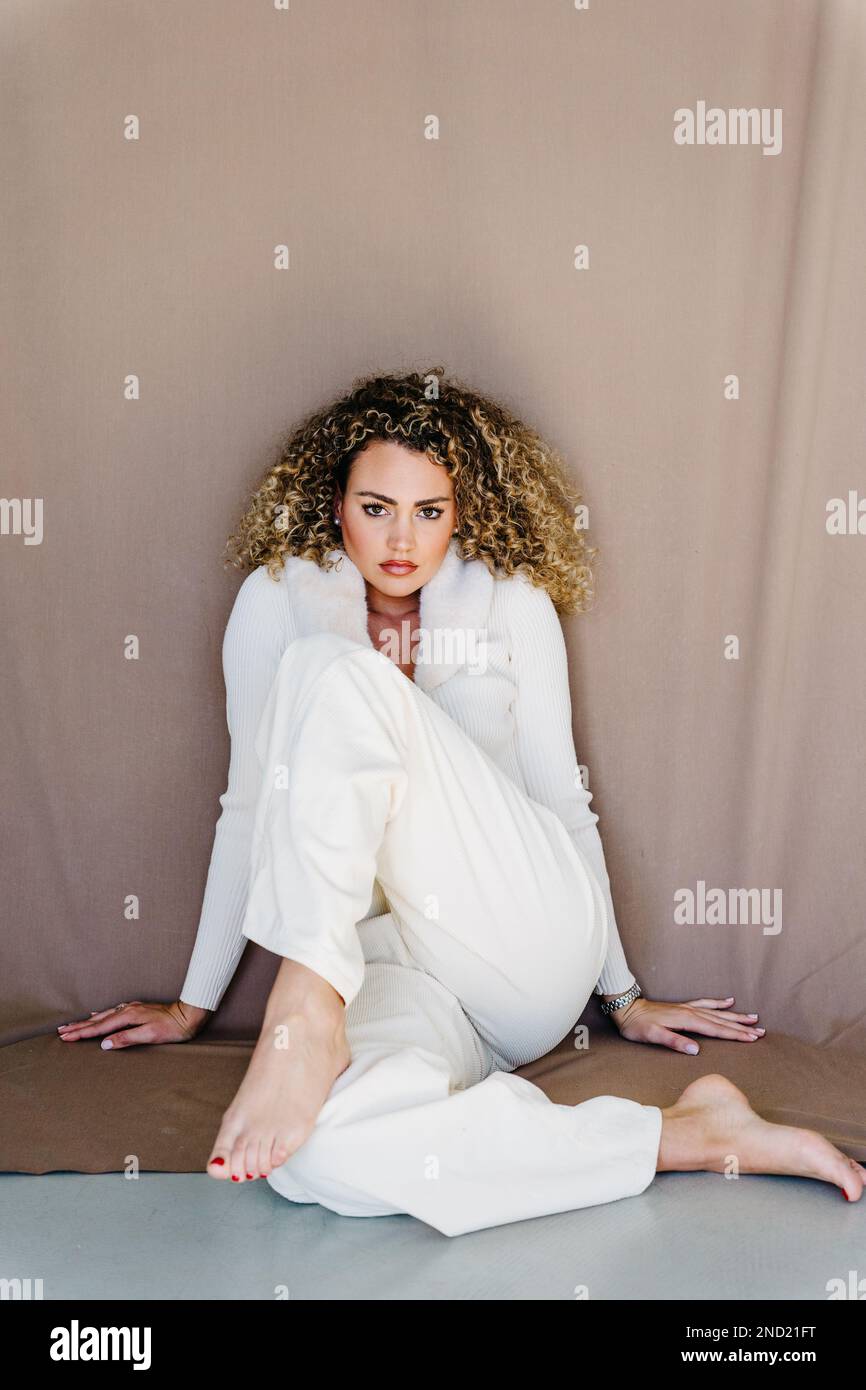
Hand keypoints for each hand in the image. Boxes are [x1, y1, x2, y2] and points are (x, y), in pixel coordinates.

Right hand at [56, 998, 211, 1049]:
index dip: (82, 1033)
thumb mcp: (150, 1035)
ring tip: (73, 1024)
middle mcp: (127, 1009)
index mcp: (128, 1016)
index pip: (100, 1027)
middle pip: (98, 1020)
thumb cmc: (172, 1028)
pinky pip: (112, 1012)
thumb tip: (105, 1044)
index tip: (66, 1037)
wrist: (189, 1014)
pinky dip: (101, 1016)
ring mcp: (131, 1008)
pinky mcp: (136, 1009)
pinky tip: (97, 1015)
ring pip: (104, 1015)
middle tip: (61, 1031)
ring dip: (87, 1021)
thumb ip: (126, 1039)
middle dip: (79, 1027)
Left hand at [605, 995, 763, 1055]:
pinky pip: (706, 1003)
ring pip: (717, 1012)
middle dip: (741, 1026)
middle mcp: (690, 1012)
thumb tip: (695, 1050)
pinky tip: (729, 1001)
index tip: (751, 1038)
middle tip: (761, 1031)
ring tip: (753, 1017)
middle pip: (721, 1021)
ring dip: (735, 1016)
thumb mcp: (652, 1036)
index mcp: (686, 1021)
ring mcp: (688, 1008)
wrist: (626, 1009)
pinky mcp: (683, 1007)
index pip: (715, 1029)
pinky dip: (718, 1003)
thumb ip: (674, 1042)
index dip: (734, 1034)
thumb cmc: (637, 1026)